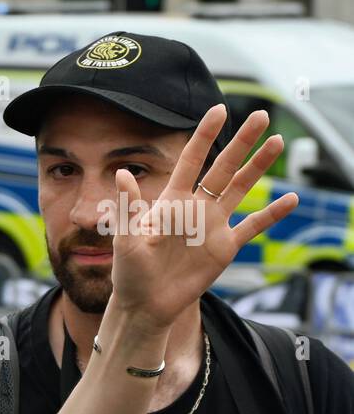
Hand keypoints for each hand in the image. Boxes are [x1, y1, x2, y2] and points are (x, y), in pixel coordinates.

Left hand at [108, 103, 298, 329]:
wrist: (145, 304)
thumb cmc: (129, 272)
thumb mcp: (125, 239)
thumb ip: (127, 207)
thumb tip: (122, 173)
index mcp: (171, 201)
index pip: (191, 161)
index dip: (205, 136)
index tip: (218, 109)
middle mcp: (195, 207)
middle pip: (223, 167)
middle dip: (242, 142)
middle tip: (261, 115)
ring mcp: (212, 225)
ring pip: (240, 189)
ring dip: (259, 167)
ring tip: (278, 142)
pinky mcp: (225, 247)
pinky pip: (252, 227)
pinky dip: (271, 214)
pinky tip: (292, 199)